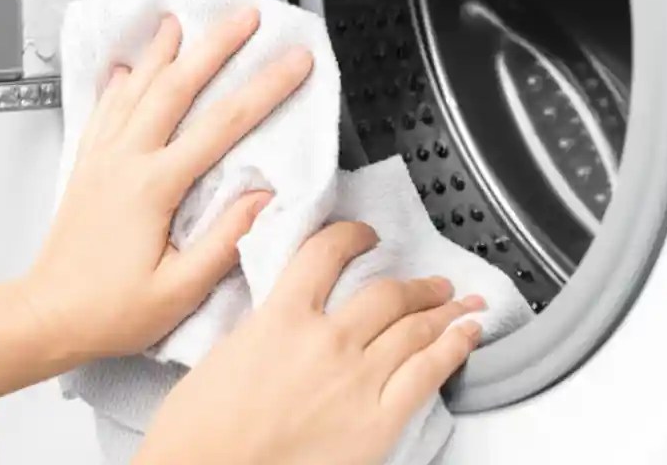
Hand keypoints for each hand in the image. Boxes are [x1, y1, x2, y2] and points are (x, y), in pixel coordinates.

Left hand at [22, 8, 313, 362]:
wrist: (46, 315)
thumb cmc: (111, 311)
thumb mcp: (178, 290)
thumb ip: (223, 241)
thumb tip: (263, 198)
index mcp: (153, 188)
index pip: (222, 126)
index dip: (264, 89)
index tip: (294, 62)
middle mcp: (125, 161)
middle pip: (176, 87)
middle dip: (215, 47)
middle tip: (245, 17)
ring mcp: (102, 159)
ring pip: (137, 89)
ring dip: (163, 52)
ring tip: (180, 21)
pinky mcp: (87, 166)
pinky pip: (105, 110)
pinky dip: (120, 82)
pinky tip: (129, 66)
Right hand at [134, 221, 486, 464]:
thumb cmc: (199, 430)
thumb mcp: (227, 351)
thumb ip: (270, 325)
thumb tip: (293, 318)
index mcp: (281, 317)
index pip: (326, 253)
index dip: (352, 237)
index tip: (365, 236)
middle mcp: (326, 341)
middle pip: (386, 293)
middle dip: (417, 285)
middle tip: (435, 283)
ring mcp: (356, 380)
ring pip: (415, 327)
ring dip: (444, 311)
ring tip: (462, 304)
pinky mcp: (377, 421)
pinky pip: (427, 372)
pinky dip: (453, 348)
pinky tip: (467, 336)